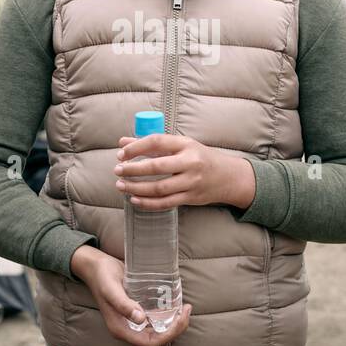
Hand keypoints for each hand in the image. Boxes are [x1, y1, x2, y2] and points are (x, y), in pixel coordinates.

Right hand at [70, 245, 192, 345]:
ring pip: (158, 330)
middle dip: (176, 329)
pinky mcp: (137, 311)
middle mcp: (128, 328)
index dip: (169, 335)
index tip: (181, 317)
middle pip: (157, 339)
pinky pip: (155, 319)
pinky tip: (175, 304)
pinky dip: (168, 315)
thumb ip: (124, 305)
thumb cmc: (102, 277)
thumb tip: (141, 319)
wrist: (95, 266)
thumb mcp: (111, 290)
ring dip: (174, 323)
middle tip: (187, 309)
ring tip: (185, 307)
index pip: (150, 343)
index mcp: (121, 329)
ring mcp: (133, 320)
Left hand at [113, 133, 254, 210]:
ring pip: (159, 188)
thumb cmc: (200, 158)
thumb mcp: (181, 145)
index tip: (121, 153)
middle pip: (156, 167)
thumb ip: (153, 144)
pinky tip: (134, 200)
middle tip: (118, 170)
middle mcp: (190, 162)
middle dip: (133, 169)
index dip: (136, 147)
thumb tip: (123, 142)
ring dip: (136, 188)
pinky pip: (165, 203)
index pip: (157, 142)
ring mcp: (191, 182)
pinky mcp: (191, 198)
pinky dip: (148, 203)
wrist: (228, 177)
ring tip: (121, 186)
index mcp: (186, 144)